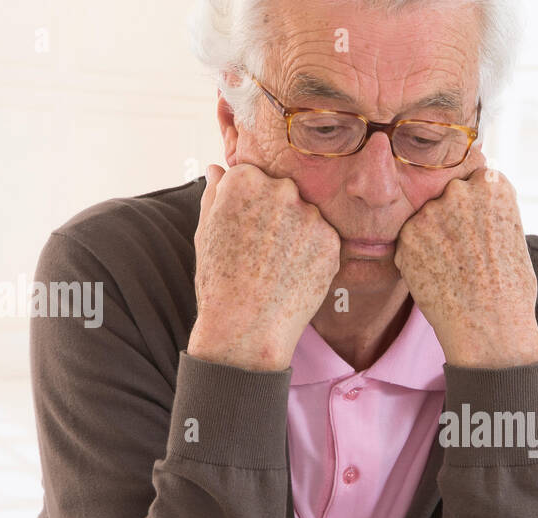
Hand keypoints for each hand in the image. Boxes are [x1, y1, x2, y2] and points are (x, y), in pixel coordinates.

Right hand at [189, 163, 340, 371]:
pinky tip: (295, 275)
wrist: (247, 328)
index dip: (250, 206)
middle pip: (285, 192)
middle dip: (277, 215)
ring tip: (278, 266)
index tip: (245, 229)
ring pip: (307, 216)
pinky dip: (313, 254)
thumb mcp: (205, 231)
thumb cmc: (219, 281)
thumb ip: (215, 193)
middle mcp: (281, 189)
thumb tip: (218, 168)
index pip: (255, 177)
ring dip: (298, 233)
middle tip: (263, 250)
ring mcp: (310, 215)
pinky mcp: (332, 241)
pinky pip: (324, 239)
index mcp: (244, 179)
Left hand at [394, 147, 537, 367]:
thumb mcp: (514, 237)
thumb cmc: (510, 291)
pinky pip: (410, 240)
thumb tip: (474, 208)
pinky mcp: (407, 236)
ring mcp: (430, 212)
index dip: (475, 207)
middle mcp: (460, 191)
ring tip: (451, 269)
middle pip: (448, 195)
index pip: (475, 179)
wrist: (489, 328)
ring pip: (427, 218)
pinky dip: (418, 256)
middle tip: (463, 253)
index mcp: (494, 186)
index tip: (478, 227)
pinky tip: (436, 277)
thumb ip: (490, 212)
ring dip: (433, 237)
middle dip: (452, 218)